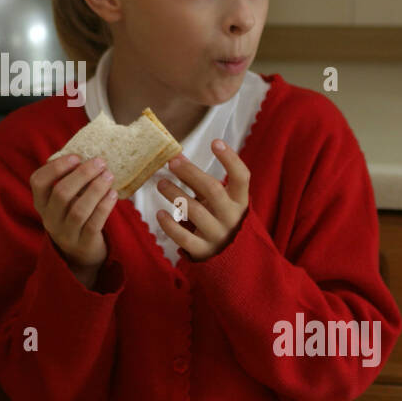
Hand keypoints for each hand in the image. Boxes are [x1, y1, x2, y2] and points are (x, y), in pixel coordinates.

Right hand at [30, 154, 118, 271]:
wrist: (82, 253)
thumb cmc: (75, 215)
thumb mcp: (66, 200)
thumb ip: (71, 180)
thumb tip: (90, 153)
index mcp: (41, 203)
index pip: (38, 182)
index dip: (56, 167)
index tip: (77, 156)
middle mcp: (49, 219)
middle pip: (61, 193)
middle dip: (82, 175)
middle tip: (100, 162)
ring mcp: (65, 234)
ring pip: (78, 209)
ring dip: (95, 189)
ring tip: (109, 175)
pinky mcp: (83, 244)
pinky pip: (93, 223)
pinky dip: (104, 206)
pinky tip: (113, 194)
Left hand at [155, 140, 250, 260]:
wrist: (229, 259)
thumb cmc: (218, 218)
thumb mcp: (216, 200)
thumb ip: (199, 181)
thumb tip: (176, 158)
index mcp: (239, 201)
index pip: (241, 177)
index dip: (230, 159)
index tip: (215, 142)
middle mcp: (231, 217)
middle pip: (212, 190)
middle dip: (191, 173)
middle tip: (172, 162)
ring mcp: (217, 235)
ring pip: (194, 211)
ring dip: (175, 195)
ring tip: (160, 184)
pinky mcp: (203, 251)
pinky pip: (184, 238)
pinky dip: (170, 225)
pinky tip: (160, 213)